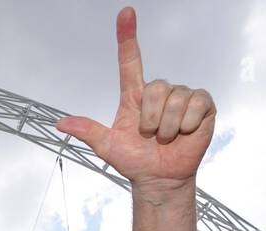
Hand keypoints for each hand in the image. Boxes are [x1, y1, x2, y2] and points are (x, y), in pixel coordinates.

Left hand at [55, 7, 215, 188]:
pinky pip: (196, 104)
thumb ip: (88, 131)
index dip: (128, 36)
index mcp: (135, 96)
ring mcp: (182, 96)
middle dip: (151, 119)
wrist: (159, 179)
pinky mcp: (203, 105)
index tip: (126, 12)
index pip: (130, 60)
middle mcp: (159, 91)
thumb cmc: (134, 160)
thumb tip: (61, 124)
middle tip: (151, 136)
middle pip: (156, 88)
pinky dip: (187, 124)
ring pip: (176, 99)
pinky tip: (185, 133)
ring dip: (168, 127)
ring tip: (166, 138)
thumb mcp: (108, 147)